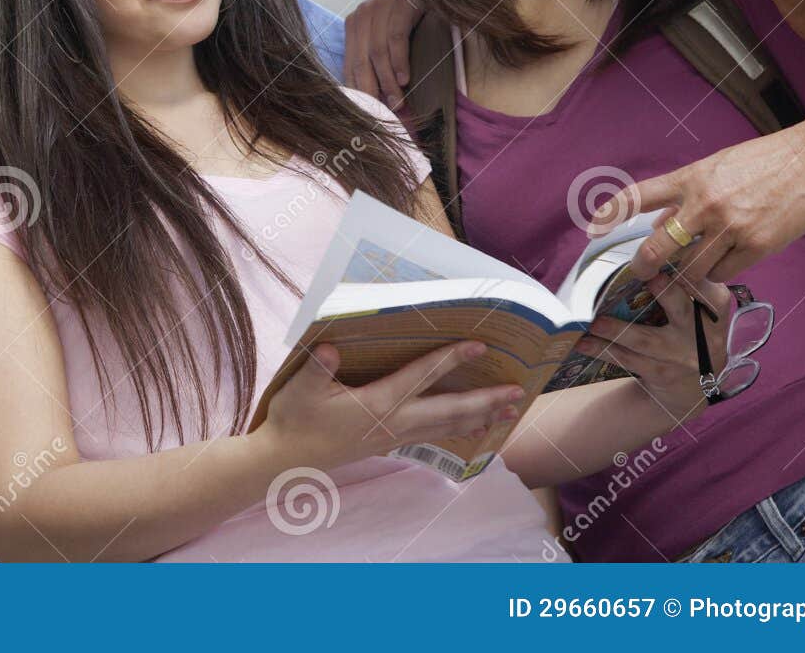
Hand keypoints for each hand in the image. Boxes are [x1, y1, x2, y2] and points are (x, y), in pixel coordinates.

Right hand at [258, 341, 524, 471]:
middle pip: (450, 410)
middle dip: (485, 400)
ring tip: (508, 411)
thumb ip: (317, 368)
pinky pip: (434, 434)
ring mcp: (394, 436)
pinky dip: (458, 428)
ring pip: (446, 426)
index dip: (450, 359)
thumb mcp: (299, 390)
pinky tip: (470, 427)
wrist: (285, 460)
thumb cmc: (294, 419)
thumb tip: (331, 349)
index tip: (479, 345)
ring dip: (479, 416)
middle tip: (518, 392)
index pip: (422, 377)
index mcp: (379, 403)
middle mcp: (395, 422)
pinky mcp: (388, 443)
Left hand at [343, 0, 423, 109]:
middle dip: (370, 90)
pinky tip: (404, 79)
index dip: (356, 90)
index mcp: (354, 23)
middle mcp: (363, 13)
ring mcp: (381, 6)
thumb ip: (376, 58)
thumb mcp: (386, 33)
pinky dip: (399, 62)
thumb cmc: (408, 14)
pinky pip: (396, 39)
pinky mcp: (401, 3)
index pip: (349, 63)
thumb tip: (376, 96)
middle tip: (381, 113)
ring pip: (378, 52)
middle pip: (360, 60)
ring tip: (397, 101)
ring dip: (387, 81)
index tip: (364, 112)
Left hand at [574, 273, 734, 424]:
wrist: (695, 385)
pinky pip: (628, 359)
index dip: (690, 272)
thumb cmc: (690, 330)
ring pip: (645, 339)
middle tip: (644, 278)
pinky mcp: (660, 373)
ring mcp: (681, 355)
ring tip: (592, 321)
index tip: (670, 258)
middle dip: (663, 292)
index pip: (705, 286)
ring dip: (615, 329)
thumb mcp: (701, 307)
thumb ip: (684, 281)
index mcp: (715, 306)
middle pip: (681, 308)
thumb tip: (647, 247)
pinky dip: (603, 350)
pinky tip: (583, 343)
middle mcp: (702, 332)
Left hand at [588, 112, 804, 282]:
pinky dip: (717, 275)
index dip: (608, 215)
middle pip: (656, 247)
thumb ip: (684, 198)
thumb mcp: (715, 169)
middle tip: (640, 274)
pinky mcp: (757, 246)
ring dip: (685, 274)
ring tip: (690, 270)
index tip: (590, 231)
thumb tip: (656, 227)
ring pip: (690, 269)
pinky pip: (722, 274)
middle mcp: (704, 203)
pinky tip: (724, 264)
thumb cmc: (764, 161)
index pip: (637, 196)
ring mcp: (731, 227)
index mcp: (690, 178)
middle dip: (643, 267)